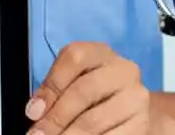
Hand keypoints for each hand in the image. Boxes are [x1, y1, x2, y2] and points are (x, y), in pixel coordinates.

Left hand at [26, 41, 174, 134]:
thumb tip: (36, 112)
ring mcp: (135, 97)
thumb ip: (55, 90)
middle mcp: (122, 70)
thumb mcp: (74, 81)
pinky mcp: (141, 123)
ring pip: (95, 119)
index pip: (74, 58)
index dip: (51, 86)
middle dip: (56, 117)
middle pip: (84, 90)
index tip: (33, 112)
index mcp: (100, 52)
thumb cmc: (95, 93)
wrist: (134, 109)